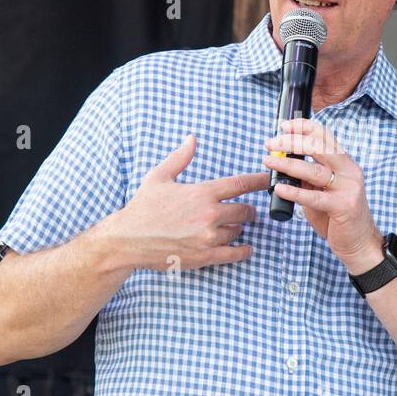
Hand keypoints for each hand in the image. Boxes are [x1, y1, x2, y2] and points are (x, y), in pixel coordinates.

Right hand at [110, 134, 267, 271]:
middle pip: (245, 210)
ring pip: (237, 231)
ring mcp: (208, 237)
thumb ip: (180, 158)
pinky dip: (243, 250)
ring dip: (238, 228)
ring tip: (233, 226)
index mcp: (202, 193)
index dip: (258, 181)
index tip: (268, 180)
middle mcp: (209, 215)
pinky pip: (234, 253)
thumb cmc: (143, 207)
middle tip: (248, 210)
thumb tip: (191, 139)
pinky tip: (247, 248)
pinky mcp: (205, 257)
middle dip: (249, 210)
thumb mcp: (159, 176)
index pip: (240, 184)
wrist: (128, 240)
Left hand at [263, 117, 383, 273]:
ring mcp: (349, 188)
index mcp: (345, 163)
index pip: (325, 136)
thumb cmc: (338, 217)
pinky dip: (295, 191)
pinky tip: (279, 188)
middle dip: (292, 141)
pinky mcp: (344, 206)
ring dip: (288, 164)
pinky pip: (315, 197)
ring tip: (269, 161)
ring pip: (315, 170)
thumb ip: (308, 179)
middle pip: (320, 147)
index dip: (304, 127)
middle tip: (271, 143)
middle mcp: (350, 171)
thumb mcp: (322, 191)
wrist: (359, 243)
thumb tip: (284, 164)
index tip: (284, 125)